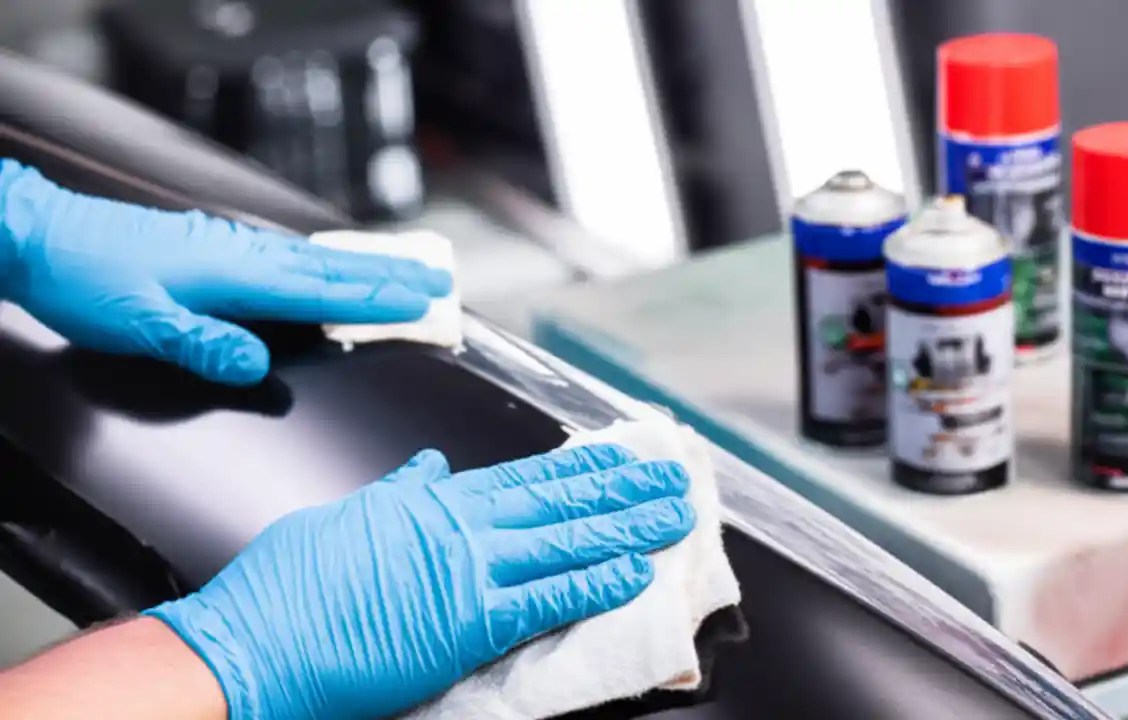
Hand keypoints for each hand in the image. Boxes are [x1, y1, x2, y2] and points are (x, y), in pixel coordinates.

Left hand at [0, 160, 451, 384]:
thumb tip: (254, 365)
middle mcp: (243, 255)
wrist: (45, 237)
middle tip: (441, 279)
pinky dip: (328, 264)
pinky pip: (292, 258)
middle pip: (334, 268)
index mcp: (235, 274)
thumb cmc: (88, 281)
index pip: (323, 290)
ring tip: (407, 271)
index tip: (425, 301)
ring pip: (316, 260)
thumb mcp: (140, 325)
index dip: (378, 299)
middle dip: (392, 276)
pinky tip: (333, 269)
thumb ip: (203, 344)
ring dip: (367, 268)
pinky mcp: (218, 247)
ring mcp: (232, 247)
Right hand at [145, 443, 694, 719]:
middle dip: (620, 488)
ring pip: (564, 540)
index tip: (619, 457)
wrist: (251, 644)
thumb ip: (397, 494)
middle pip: (557, 500)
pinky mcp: (467, 623)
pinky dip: (591, 584)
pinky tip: (632, 573)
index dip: (578, 469)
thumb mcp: (343, 521)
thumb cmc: (284, 590)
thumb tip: (427, 469)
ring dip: (625, 526)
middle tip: (671, 476)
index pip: (524, 478)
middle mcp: (457, 527)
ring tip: (672, 515)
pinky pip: (545, 600)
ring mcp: (465, 572)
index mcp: (429, 502)